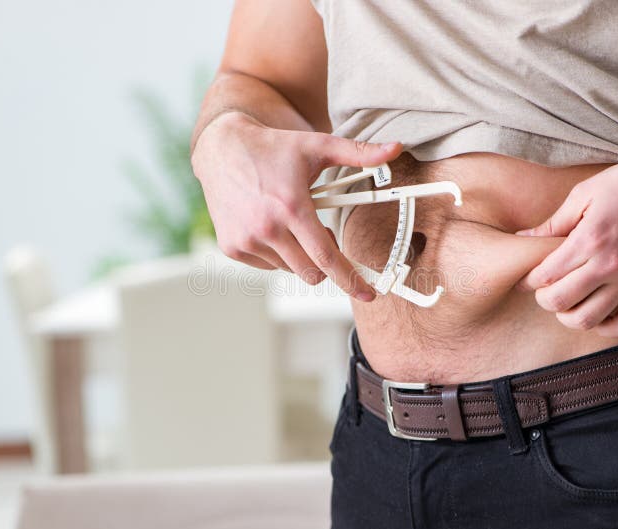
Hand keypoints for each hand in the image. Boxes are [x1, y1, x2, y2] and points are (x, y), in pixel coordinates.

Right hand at [191, 111, 402, 301]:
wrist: (221, 148)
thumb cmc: (272, 148)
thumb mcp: (318, 146)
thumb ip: (359, 153)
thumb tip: (395, 149)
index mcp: (291, 207)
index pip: (327, 257)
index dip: (351, 279)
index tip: (369, 294)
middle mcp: (267, 228)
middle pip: (311, 272)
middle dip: (324, 262)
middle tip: (320, 231)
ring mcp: (247, 241)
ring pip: (290, 269)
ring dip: (299, 254)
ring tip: (291, 222)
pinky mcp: (232, 247)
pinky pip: (268, 266)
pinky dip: (277, 253)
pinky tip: (270, 226)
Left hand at [515, 149, 617, 336]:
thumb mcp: (586, 193)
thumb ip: (554, 222)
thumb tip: (522, 240)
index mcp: (590, 238)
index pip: (545, 275)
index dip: (528, 281)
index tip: (526, 279)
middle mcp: (610, 264)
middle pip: (560, 301)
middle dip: (544, 299)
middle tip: (544, 290)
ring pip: (588, 319)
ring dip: (568, 316)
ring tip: (568, 302)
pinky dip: (604, 328)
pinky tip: (596, 313)